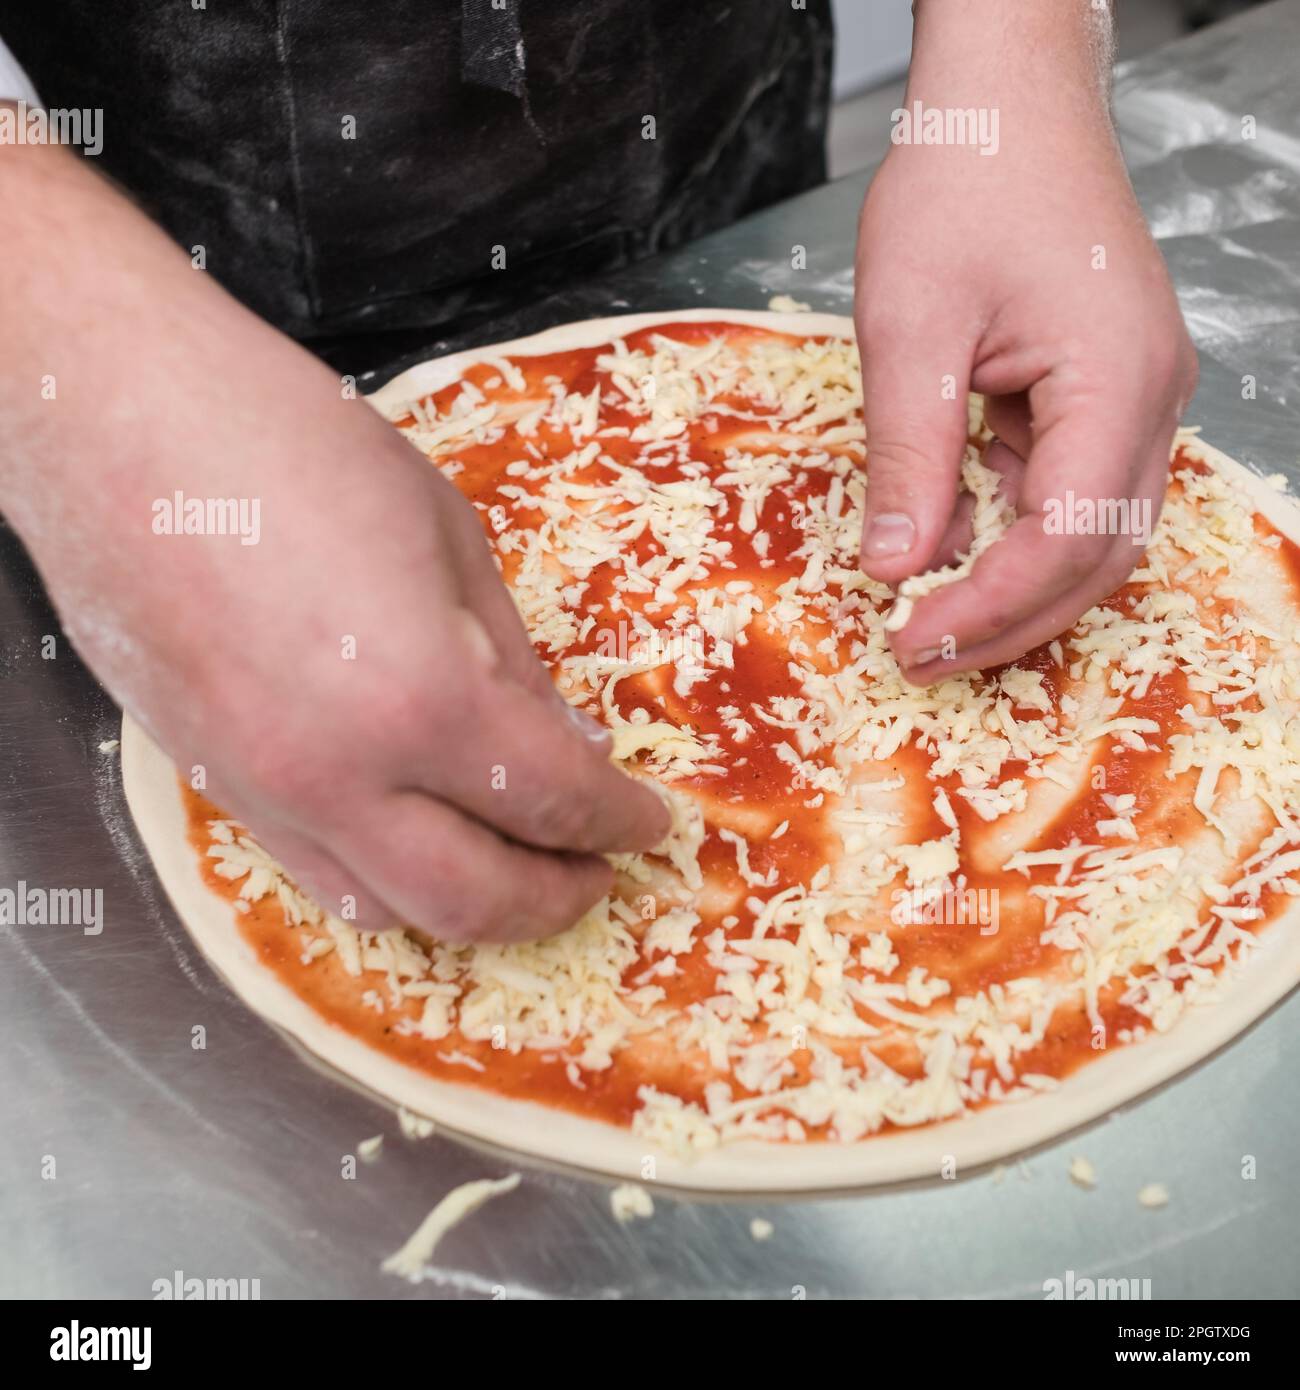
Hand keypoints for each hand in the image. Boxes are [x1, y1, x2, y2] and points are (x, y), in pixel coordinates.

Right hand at [0, 139, 667, 942]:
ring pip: (385, 911)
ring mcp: (263, 792)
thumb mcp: (449, 538)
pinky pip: (312, 871)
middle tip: (597, 873)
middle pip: (475, 899)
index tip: (649, 823)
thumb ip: (512, 662)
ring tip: (515, 869)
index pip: (553, 800)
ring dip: (469, 909)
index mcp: (422, 699)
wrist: (119, 418)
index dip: (617, 820)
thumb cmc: (294, 445)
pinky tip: (417, 843)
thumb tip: (562, 742)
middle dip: (556, 897)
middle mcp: (340, 776)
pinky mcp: (210, 782)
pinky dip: (384, 881)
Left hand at [854, 0, 1197, 680]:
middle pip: (1098, 556)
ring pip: (1091, 535)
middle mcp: (1149, 399)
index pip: (1069, 537)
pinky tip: (950, 554)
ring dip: (1014, 588)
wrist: (1006, 104)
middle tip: (918, 654)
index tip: (910, 637)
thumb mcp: (909, 328)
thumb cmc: (961, 188)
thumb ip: (908, 458)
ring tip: (930, 623)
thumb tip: (893, 569)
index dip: (989, 604)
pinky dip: (1011, 535)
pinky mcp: (1102, 394)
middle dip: (1008, 619)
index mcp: (1117, 379)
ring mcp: (1135, 397)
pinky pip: (1068, 491)